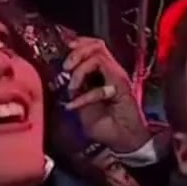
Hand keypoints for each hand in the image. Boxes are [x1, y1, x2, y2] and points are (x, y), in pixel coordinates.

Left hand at [62, 37, 151, 153]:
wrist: (123, 141)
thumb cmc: (105, 126)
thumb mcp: (81, 107)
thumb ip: (75, 91)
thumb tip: (63, 76)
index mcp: (101, 74)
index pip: (91, 48)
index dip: (76, 44)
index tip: (62, 49)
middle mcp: (110, 71)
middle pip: (95, 44)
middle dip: (76, 50)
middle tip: (66, 67)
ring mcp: (116, 75)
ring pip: (98, 52)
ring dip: (80, 65)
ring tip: (72, 83)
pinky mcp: (121, 82)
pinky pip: (101, 72)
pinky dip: (85, 83)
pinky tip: (77, 99)